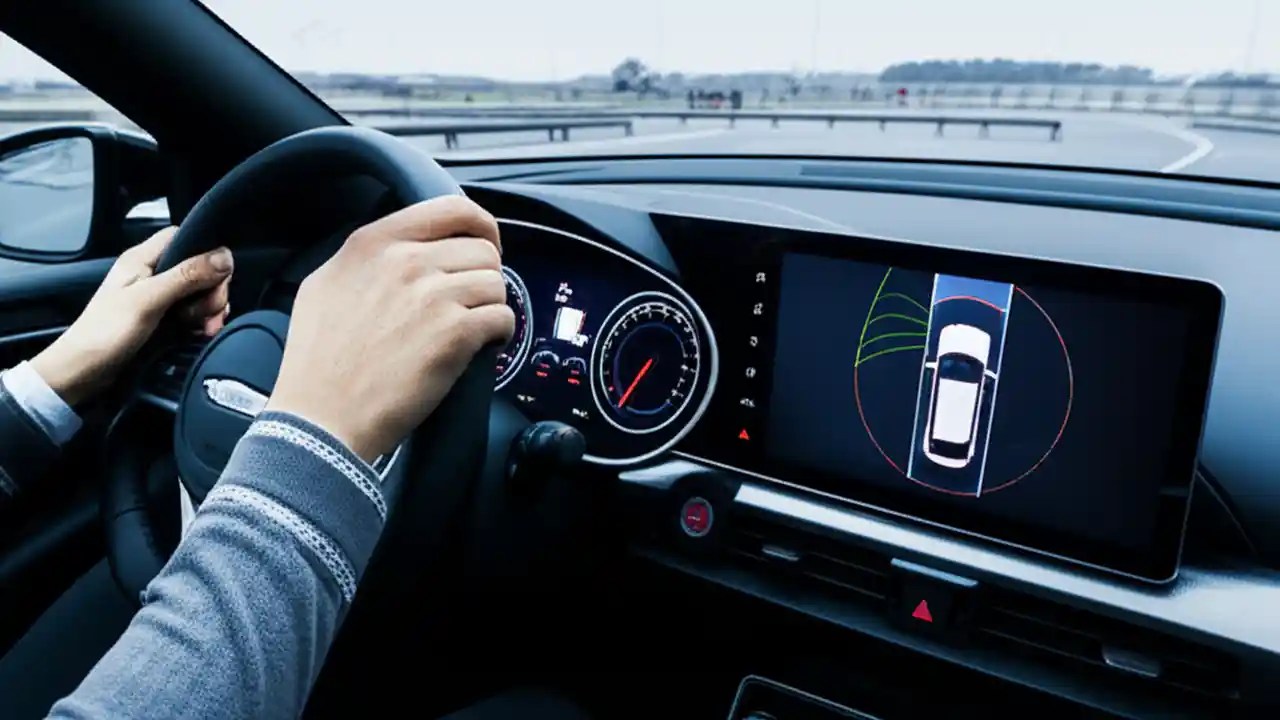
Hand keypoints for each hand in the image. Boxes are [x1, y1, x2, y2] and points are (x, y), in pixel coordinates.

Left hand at [31, 227, 233, 405]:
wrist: (83, 371)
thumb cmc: (105, 333)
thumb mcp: (148, 301)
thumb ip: (186, 277)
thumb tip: (225, 257)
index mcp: (144, 258)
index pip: (186, 237)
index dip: (208, 254)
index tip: (217, 280)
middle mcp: (153, 272)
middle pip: (200, 267)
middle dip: (213, 290)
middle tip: (209, 314)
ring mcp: (159, 296)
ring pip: (200, 291)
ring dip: (210, 309)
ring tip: (205, 329)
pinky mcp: (163, 317)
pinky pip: (194, 311)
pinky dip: (203, 321)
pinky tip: (202, 333)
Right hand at [266, 196, 512, 460]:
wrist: (321, 417)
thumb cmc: (319, 362)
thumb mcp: (325, 284)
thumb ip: (368, 258)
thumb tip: (404, 250)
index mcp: (374, 243)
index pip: (451, 209)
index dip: (481, 227)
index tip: (485, 245)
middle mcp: (405, 261)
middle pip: (482, 250)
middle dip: (484, 277)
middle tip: (473, 302)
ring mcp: (432, 295)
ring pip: (497, 283)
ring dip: (492, 307)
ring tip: (474, 328)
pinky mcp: (454, 333)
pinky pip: (503, 318)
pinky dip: (501, 334)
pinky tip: (482, 346)